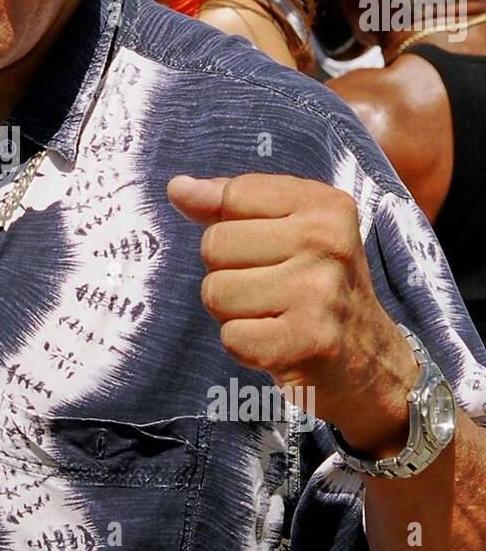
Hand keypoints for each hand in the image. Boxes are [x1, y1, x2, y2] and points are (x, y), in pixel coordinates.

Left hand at [167, 173, 416, 455]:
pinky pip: (231, 337)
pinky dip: (244, 346)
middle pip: (214, 245)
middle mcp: (327, 243)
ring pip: (216, 292)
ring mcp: (320, 292)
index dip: (231, 227)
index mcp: (325, 205)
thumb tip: (178, 188)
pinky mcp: (309, 341)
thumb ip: (229, 202)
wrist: (372, 363)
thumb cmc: (316, 287)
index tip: (268, 249)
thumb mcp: (287, 229)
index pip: (232, 195)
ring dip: (234, 313)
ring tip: (274, 316)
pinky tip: (277, 343)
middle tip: (272, 290)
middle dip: (228, 273)